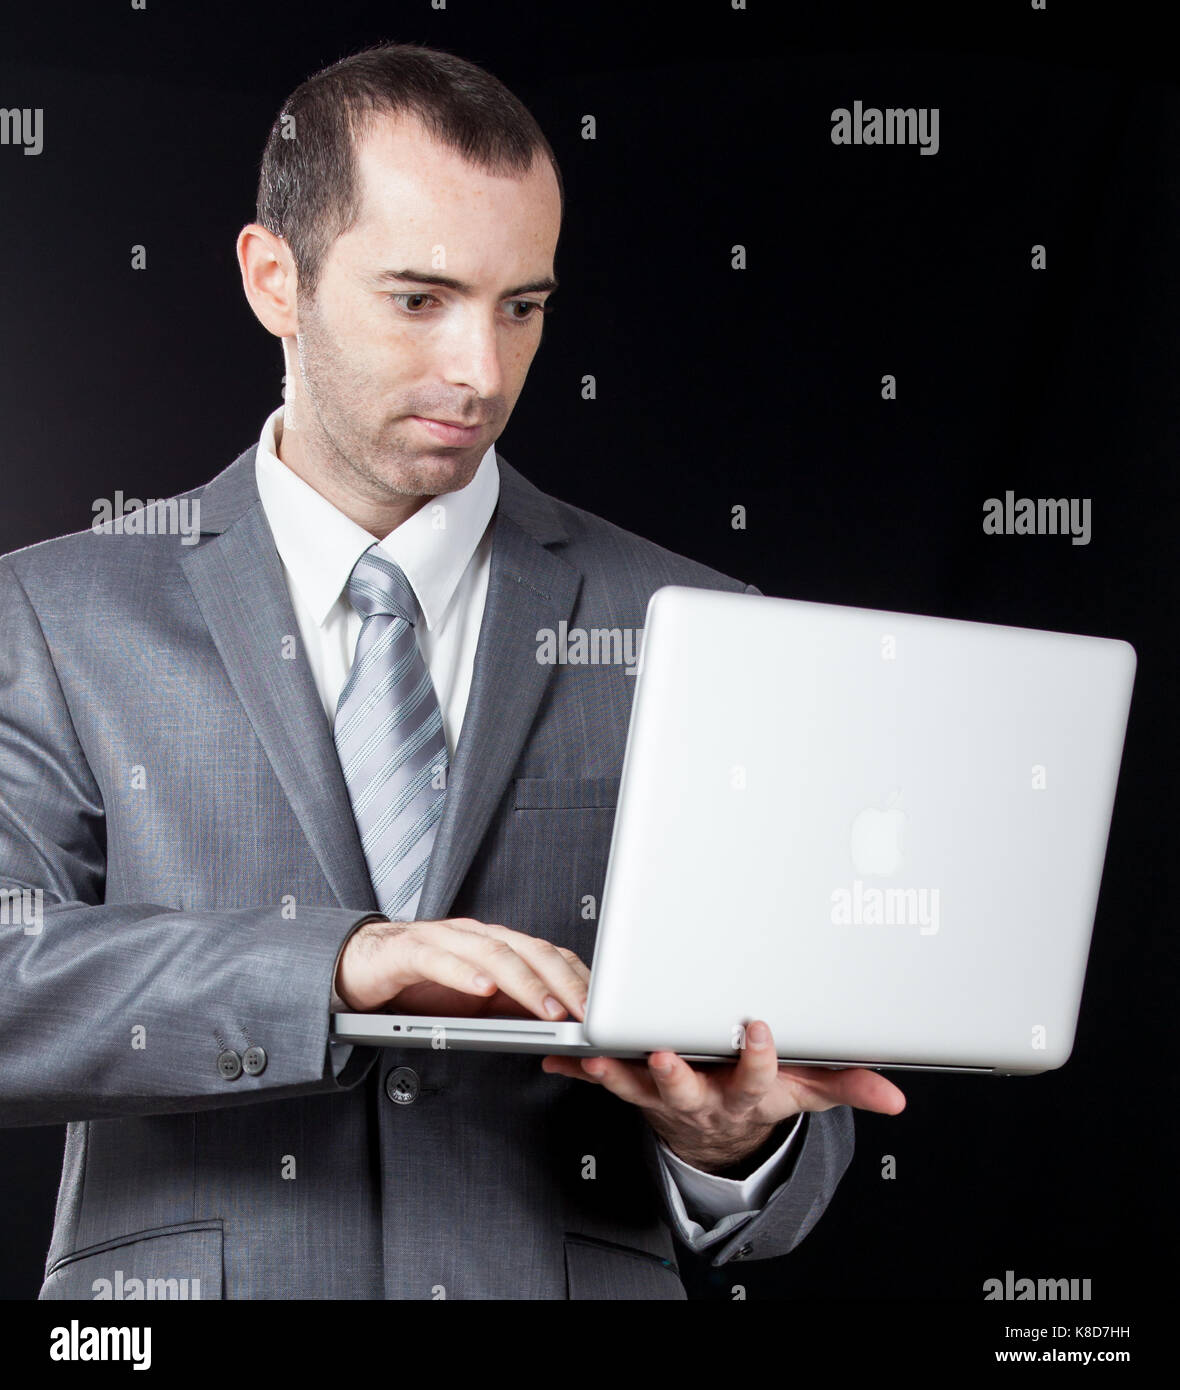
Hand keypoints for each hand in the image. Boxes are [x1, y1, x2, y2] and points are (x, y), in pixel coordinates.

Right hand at [335, 916, 589, 1020]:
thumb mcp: (475, 1001)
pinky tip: (483, 991)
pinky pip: (440, 960)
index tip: (605, 1010)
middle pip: (531, 951)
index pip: (549, 955)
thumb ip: (513, 1007)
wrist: (357, 965)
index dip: (580, 980)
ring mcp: (443, 940)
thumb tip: (561, 1030)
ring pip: (493, 954)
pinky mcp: (409, 952)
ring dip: (525, 982)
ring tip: (548, 1009)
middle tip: (589, 1014)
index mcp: (497, 945)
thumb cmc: (419, 984)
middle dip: (565, 983)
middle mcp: (476, 936)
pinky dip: (464, 975)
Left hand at [542, 1019, 904, 1172]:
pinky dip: (577, 1067)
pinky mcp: (634, 1088)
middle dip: (674, 1072)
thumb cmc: (759, 1096)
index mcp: (745, 1093)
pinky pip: (602, 1078)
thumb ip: (848, 1084)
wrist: (718, 1133)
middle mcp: (702, 1097)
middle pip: (687, 1088)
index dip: (761, 1056)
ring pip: (636, 1085)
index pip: (758, 1077)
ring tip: (598, 1054)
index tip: (762, 1028)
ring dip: (614, 1071)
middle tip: (663, 1053)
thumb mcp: (808, 1091)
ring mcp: (663, 1097)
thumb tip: (895, 1096)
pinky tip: (557, 1055)